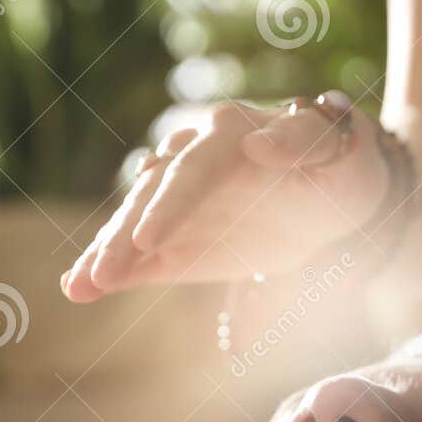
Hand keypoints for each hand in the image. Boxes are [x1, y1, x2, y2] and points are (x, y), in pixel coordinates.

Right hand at [61, 96, 390, 302]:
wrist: (335, 201)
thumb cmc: (341, 169)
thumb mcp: (340, 152)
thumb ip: (302, 142)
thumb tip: (258, 142)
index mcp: (226, 132)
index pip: (191, 170)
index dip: (169, 205)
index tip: (149, 238)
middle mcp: (189, 158)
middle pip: (150, 200)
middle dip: (125, 239)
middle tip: (104, 276)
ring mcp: (178, 200)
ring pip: (135, 225)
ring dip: (106, 256)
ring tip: (80, 287)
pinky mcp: (175, 237)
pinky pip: (141, 256)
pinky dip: (112, 271)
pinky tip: (80, 288)